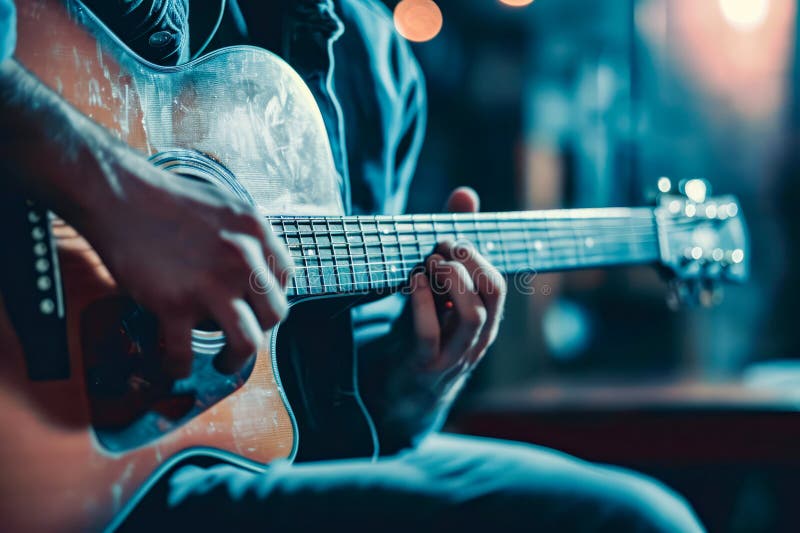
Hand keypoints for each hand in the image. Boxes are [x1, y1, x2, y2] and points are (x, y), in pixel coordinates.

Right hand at [82, 144, 292, 378]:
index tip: (255, 305)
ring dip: (236, 360)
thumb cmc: (166, 198)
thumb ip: (246, 239)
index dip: (270, 296)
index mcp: (257, 232)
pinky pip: (185, 353)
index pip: (285, 278)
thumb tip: (255, 271)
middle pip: (274, 314)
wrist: (119, 193)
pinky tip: (175, 365)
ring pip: (246, 342)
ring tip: (224, 362)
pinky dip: (179, 366)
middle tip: (244, 334)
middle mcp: (242, 259)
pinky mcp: (174, 303)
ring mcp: (210, 284)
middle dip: (261, 331)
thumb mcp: (226, 208)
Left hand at [406, 187, 506, 393]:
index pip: (496, 282)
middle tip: (441, 247)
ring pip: (473, 316)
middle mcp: (475, 339)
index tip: (446, 238)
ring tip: (430, 264)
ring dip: (452, 281)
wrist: (395, 390)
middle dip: (470, 261)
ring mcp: (451, 355)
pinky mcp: (423, 366)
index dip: (475, 254)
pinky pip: (430, 334)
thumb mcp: (436, 292)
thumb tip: (466, 193)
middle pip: (493, 293)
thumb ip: (452, 246)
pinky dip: (422, 303)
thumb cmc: (418, 330)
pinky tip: (412, 282)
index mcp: (483, 320)